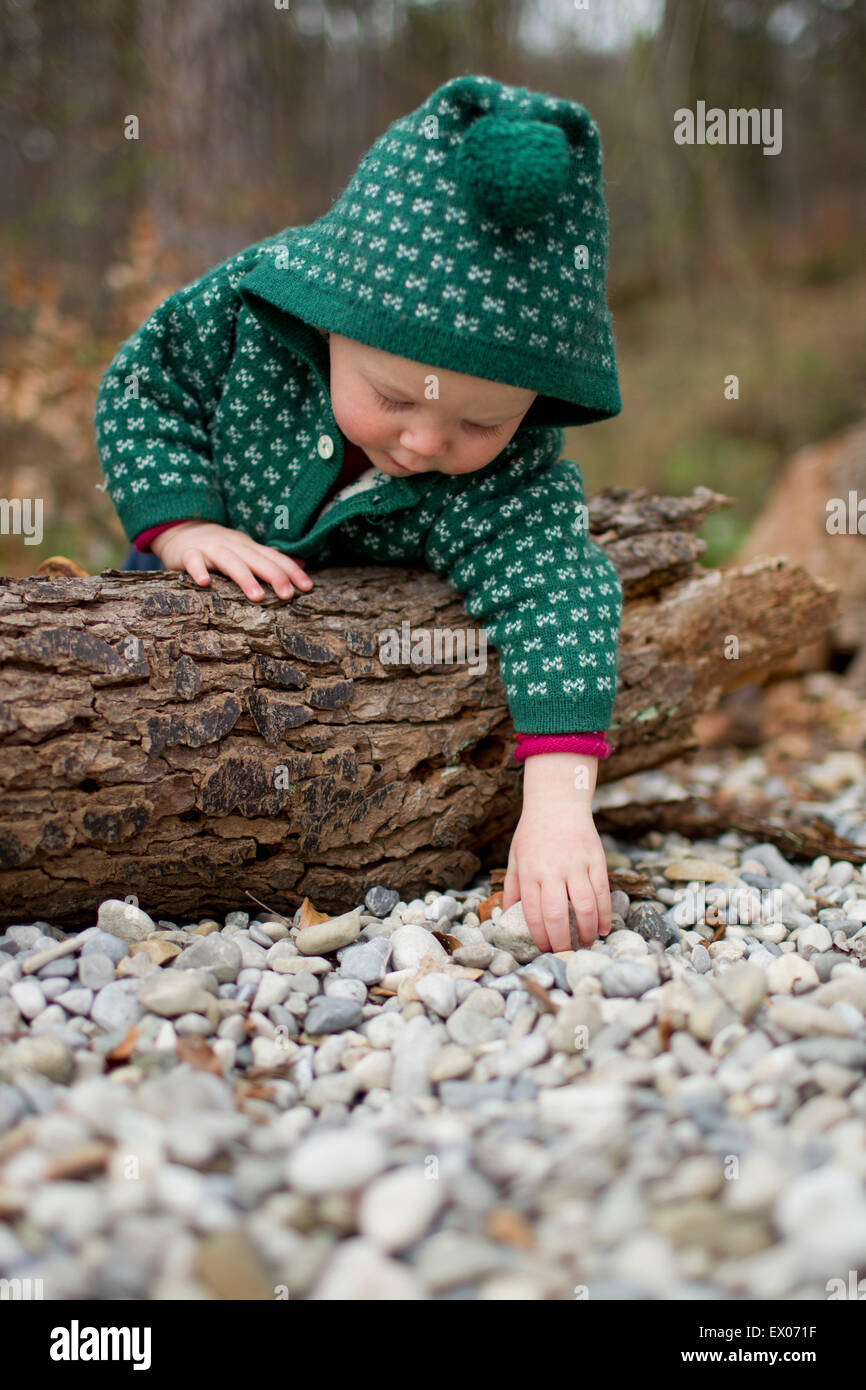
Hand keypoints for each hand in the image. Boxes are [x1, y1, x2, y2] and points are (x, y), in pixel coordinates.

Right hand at [151, 522, 311, 601]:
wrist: (181, 530)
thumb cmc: (220, 547)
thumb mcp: (247, 550)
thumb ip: (271, 557)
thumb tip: (302, 563)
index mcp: (248, 547)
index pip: (273, 557)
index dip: (291, 571)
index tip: (308, 587)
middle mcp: (232, 546)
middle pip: (255, 559)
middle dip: (274, 575)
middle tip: (288, 594)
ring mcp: (210, 549)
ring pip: (229, 561)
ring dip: (244, 577)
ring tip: (257, 597)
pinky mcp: (187, 553)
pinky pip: (192, 561)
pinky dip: (198, 570)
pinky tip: (205, 583)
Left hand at [501, 752, 611, 951]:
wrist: (557, 801)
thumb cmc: (533, 832)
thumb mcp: (515, 857)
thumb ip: (512, 887)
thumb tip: (507, 915)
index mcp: (530, 872)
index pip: (533, 912)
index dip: (539, 936)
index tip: (543, 950)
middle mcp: (552, 870)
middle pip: (557, 914)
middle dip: (562, 941)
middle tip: (565, 955)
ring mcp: (576, 864)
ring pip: (584, 906)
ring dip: (587, 931)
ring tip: (587, 944)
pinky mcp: (595, 859)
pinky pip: (602, 892)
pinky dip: (604, 913)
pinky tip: (603, 928)